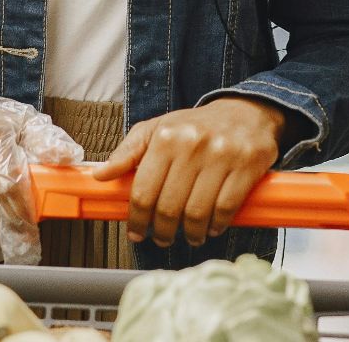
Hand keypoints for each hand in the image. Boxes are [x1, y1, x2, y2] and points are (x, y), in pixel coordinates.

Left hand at [92, 97, 289, 247]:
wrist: (245, 111)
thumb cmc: (197, 126)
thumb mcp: (157, 129)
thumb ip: (127, 152)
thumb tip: (100, 176)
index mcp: (165, 137)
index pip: (143, 190)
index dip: (137, 218)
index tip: (136, 232)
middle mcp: (192, 144)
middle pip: (169, 206)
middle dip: (163, 231)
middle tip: (162, 237)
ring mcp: (222, 155)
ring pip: (198, 212)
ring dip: (191, 233)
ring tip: (189, 236)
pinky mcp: (248, 165)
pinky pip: (226, 208)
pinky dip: (216, 225)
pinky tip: (211, 227)